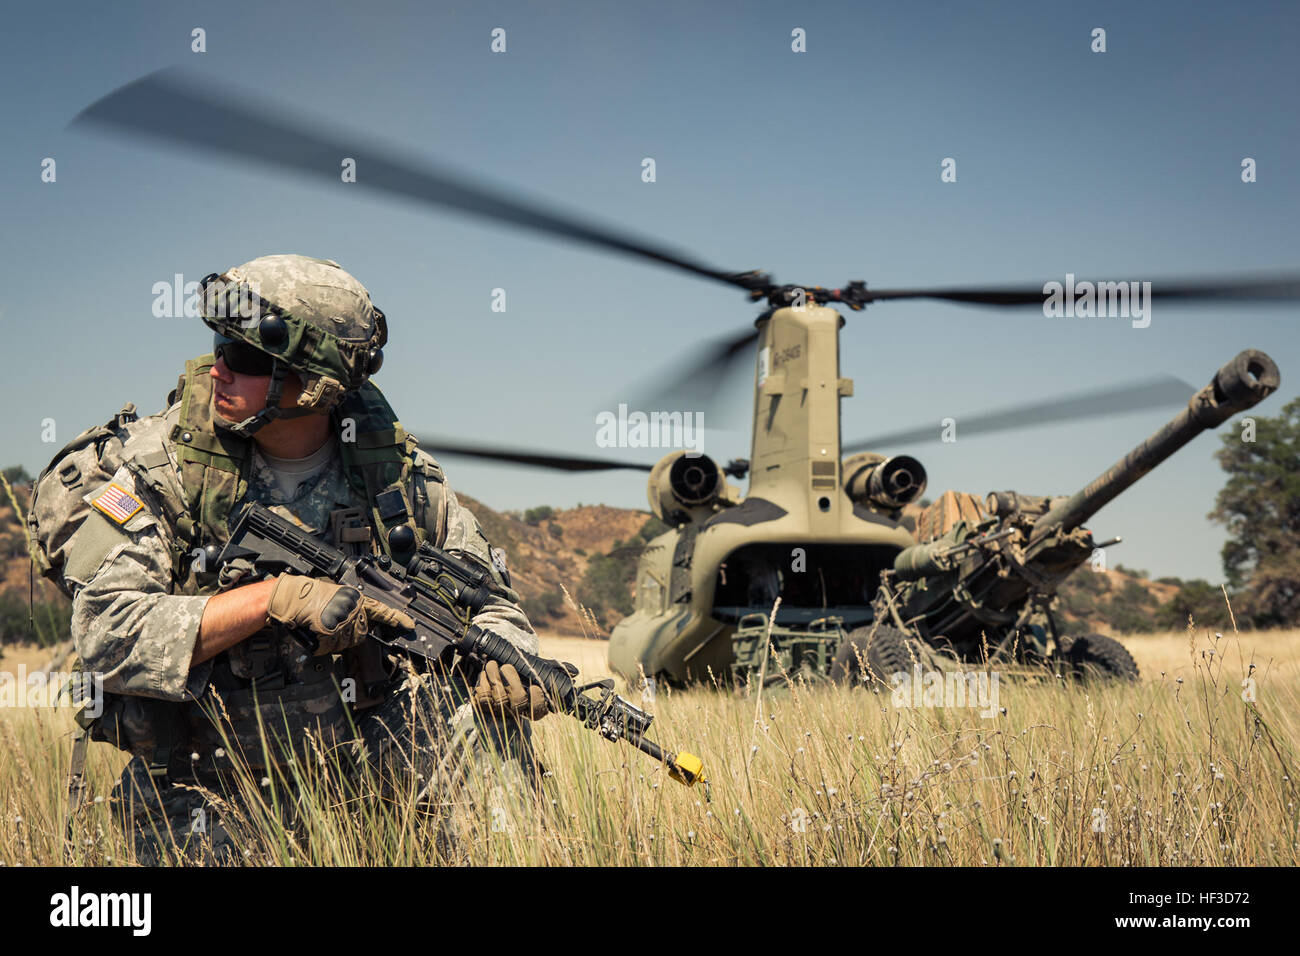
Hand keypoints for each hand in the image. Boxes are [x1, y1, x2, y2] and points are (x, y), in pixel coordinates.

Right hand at [267, 574, 414, 655]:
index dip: (397, 619)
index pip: (382, 610)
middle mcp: (352, 608)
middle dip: (348, 635)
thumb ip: (353, 608)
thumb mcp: (338, 596)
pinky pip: (330, 647)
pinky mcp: (330, 629)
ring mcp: (342, 619)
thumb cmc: (310, 597)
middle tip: (330, 625)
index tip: (409, 625)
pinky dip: (321, 645)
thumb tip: (363, 623)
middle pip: (361, 634)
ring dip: (332, 641)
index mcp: (356, 598)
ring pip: (345, 643)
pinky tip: (314, 632)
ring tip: (319, 626)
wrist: (291, 596)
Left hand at [472, 660, 573, 721]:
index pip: (538, 711)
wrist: (495, 666)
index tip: (536, 686)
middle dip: (512, 683)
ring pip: (498, 699)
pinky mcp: (482, 707)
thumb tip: (574, 672)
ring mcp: (498, 710)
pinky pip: (482, 698)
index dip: (538, 701)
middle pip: (517, 703)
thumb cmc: (519, 670)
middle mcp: (515, 711)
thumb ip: (554, 669)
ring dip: (494, 678)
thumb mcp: (536, 668)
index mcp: (531, 705)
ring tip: (493, 665)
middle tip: (507, 666)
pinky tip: (484, 674)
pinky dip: (482, 683)